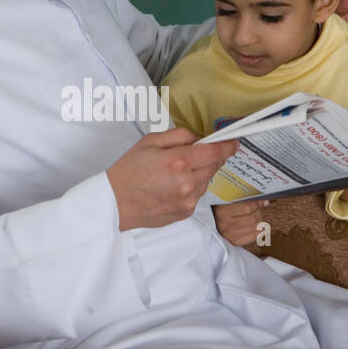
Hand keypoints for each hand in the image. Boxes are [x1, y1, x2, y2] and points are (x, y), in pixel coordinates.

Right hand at [106, 128, 237, 230]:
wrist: (114, 204)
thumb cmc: (128, 171)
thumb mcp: (150, 141)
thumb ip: (180, 135)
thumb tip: (200, 138)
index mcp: (178, 161)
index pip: (216, 152)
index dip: (228, 145)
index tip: (233, 141)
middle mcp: (187, 183)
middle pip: (214, 166)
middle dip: (208, 158)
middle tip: (188, 156)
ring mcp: (188, 200)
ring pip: (206, 181)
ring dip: (198, 174)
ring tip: (173, 174)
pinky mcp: (186, 212)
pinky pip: (197, 195)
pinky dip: (190, 188)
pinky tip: (170, 187)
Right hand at [211, 199, 268, 245]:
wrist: (205, 223)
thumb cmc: (216, 209)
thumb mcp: (224, 201)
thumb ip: (242, 200)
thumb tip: (264, 202)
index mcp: (222, 213)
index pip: (247, 208)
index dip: (257, 203)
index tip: (261, 200)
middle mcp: (225, 226)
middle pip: (253, 218)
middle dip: (260, 211)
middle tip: (260, 207)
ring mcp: (230, 236)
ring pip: (255, 228)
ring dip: (261, 220)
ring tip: (259, 215)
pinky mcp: (233, 242)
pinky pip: (253, 237)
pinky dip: (260, 231)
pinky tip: (260, 226)